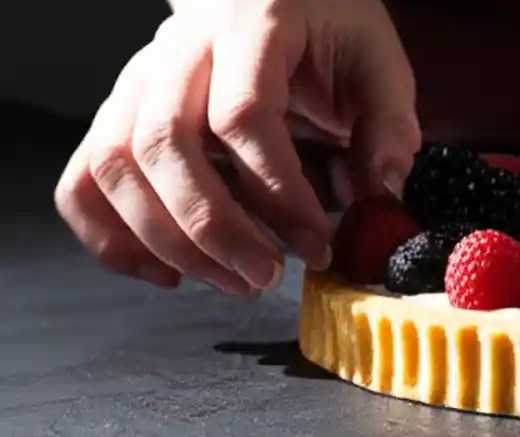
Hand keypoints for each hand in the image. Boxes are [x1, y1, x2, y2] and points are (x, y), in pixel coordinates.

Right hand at [54, 0, 420, 294]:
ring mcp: (139, 80)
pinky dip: (112, 238)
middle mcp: (180, 48)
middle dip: (214, 228)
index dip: (279, 194)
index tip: (318, 245)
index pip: (243, 116)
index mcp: (251, 24)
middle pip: (163, 144)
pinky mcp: (118, 115)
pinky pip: (84, 180)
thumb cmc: (329, 31)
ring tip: (233, 281)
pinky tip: (169, 274)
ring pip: (113, 166)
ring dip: (167, 241)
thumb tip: (379, 200)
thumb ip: (388, 130)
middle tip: (267, 276)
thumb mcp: (378, 66)